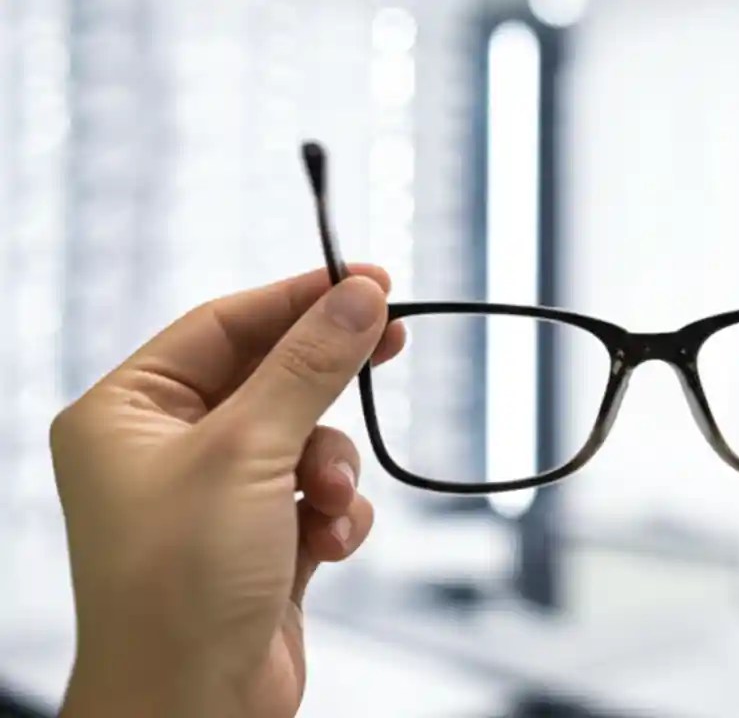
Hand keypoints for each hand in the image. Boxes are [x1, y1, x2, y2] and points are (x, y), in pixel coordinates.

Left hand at [52, 267, 406, 717]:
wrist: (194, 712)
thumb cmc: (179, 589)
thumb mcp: (248, 453)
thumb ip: (308, 367)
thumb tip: (357, 297)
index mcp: (128, 414)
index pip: (222, 326)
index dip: (297, 299)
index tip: (367, 280)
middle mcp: (165, 450)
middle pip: (270, 378)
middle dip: (327, 381)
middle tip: (394, 339)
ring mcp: (215, 497)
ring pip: (305, 439)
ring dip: (332, 467)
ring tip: (326, 501)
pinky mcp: (259, 541)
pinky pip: (317, 495)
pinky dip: (334, 513)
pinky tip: (327, 543)